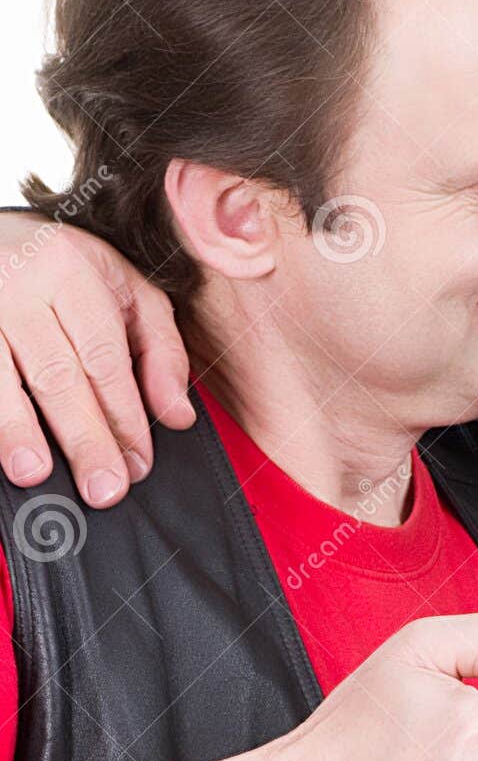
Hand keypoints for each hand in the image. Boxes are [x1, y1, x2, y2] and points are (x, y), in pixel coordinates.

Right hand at [0, 213, 192, 505]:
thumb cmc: (69, 271)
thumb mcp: (129, 292)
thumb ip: (162, 351)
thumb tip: (178, 416)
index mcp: (74, 271)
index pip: (104, 357)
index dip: (124, 415)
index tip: (138, 463)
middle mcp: (19, 286)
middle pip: (56, 374)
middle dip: (84, 437)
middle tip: (104, 489)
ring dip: (17, 432)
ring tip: (37, 475)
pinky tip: (0, 452)